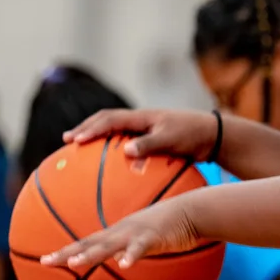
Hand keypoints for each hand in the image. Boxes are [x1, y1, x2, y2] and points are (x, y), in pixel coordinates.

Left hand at [40, 193, 198, 269]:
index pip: (84, 243)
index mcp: (115, 234)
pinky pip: (140, 248)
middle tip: (44, 262)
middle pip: (88, 244)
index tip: (43, 261)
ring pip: (108, 245)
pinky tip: (125, 266)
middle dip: (66, 254)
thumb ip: (127, 250)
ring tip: (74, 264)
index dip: (63, 251)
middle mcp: (119, 232)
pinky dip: (131, 256)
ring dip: (91, 255)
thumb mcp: (142, 239)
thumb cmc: (166, 227)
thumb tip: (117, 263)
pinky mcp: (153, 237)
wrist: (190, 211)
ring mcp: (134, 233)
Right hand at [63, 107, 220, 162]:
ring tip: (79, 146)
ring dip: (96, 134)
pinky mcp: (149, 138)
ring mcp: (144, 128)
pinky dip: (111, 146)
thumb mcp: (170, 140)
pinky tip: (106, 162)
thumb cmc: (192, 135)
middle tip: (67, 140)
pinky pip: (124, 139)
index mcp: (141, 117)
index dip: (90, 129)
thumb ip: (149, 145)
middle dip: (85, 128)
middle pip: (106, 119)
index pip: (109, 120)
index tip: (74, 140)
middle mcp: (139, 120)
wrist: (212, 135)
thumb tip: (126, 151)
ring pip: (113, 128)